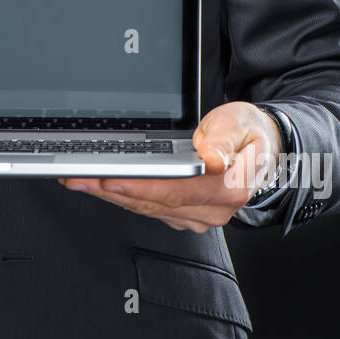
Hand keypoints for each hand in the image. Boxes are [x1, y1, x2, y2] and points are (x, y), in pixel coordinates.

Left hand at [57, 101, 282, 232]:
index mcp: (229, 187)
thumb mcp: (240, 122)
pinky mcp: (184, 214)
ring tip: (80, 180)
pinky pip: (149, 208)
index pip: (177, 191)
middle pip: (154, 203)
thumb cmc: (248, 133)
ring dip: (110, 195)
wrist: (260, 147)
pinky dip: (123, 197)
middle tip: (79, 178)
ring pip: (147, 209)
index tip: (112, 179)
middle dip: (112, 190)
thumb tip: (209, 156)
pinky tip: (101, 186)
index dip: (142, 187)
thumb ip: (223, 139)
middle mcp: (212, 209)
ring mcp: (197, 215)